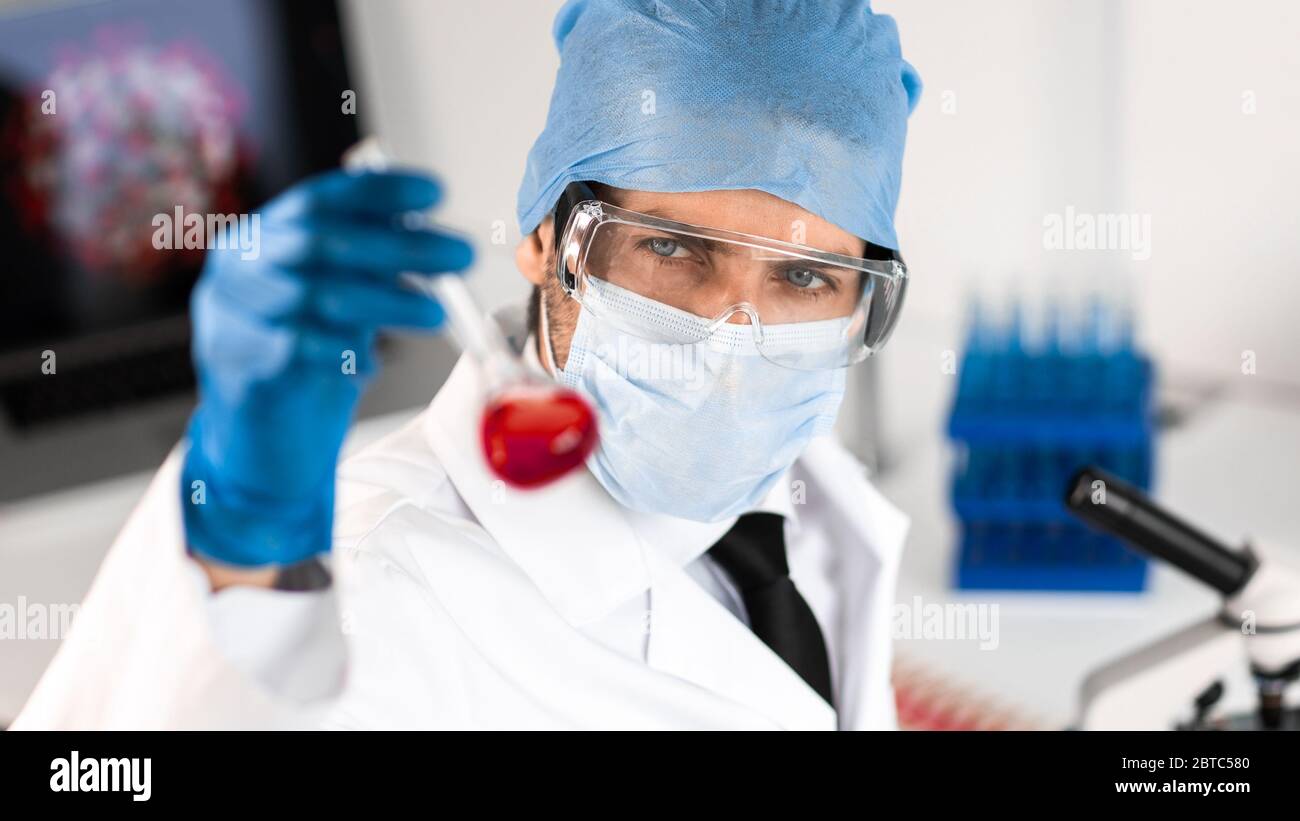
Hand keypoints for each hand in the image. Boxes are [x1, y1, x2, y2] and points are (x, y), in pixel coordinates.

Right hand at [181, 169, 472, 567]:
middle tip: (460, 255)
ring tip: (437, 311)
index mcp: (260, 240)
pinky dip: (345, 352)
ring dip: (388, 300)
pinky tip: (366, 366)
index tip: (435, 192)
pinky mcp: (240, 369)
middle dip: (400, 246)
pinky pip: (302, 350)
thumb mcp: (337, 303)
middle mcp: (237, 270)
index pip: (320, 199)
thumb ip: (366, 268)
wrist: (257, 448)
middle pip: (322, 242)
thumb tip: (429, 234)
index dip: (379, 192)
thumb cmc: (306, 365)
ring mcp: (230, 317)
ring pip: (317, 296)